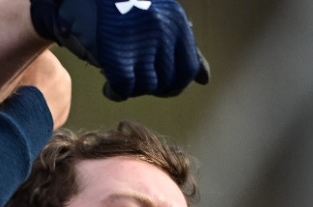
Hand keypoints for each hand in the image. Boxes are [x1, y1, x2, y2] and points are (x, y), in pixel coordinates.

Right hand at [29, 0, 208, 100]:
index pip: (188, 69)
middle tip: (134, 77)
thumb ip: (182, 47)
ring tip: (120, 78)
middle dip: (150, 86)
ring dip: (132, 88)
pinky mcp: (118, 55)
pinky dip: (115, 92)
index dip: (173, 83)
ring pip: (146, 86)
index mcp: (176, 22)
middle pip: (167, 82)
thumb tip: (205, 79)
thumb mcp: (160, 19)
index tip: (158, 84)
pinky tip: (108, 86)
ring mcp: (141, 43)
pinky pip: (124, 88)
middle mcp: (163, 31)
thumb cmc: (122, 7)